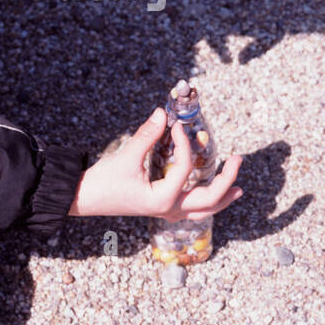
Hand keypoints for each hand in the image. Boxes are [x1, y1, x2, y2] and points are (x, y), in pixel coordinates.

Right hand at [69, 107, 243, 220]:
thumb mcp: (126, 156)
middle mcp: (169, 209)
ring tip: (240, 188)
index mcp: (162, 199)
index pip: (185, 169)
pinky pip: (193, 210)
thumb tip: (162, 112)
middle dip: (227, 179)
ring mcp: (167, 211)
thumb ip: (146, 135)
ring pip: (204, 210)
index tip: (177, 126)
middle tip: (237, 159)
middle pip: (209, 200)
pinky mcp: (162, 208)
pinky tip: (215, 195)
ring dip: (223, 198)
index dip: (185, 144)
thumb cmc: (105, 181)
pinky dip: (208, 203)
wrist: (84, 199)